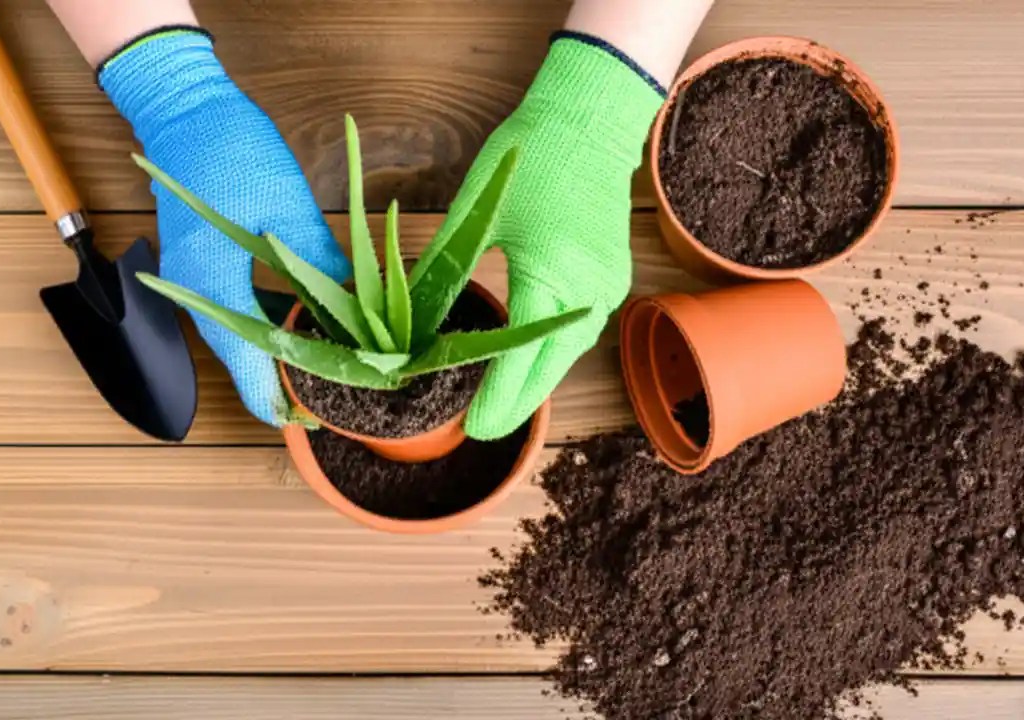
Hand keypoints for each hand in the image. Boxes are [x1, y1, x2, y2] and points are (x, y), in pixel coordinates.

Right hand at [101, 30, 349, 425]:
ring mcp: (192, 278)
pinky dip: (265, 322)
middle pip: (240, 363)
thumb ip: (319, 260)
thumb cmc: (231, 150)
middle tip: (330, 395)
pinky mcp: (199, 262)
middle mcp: (195, 293)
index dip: (280, 403)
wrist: (182, 107)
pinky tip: (299, 320)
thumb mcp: (288, 207)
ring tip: (321, 367)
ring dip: (275, 354)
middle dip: (283, 383)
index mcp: (213, 288)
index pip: (247, 371)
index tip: (311, 421)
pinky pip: (233, 308)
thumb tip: (355, 299)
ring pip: (237, 336)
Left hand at [428, 35, 666, 439]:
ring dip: (536, 382)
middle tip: (482, 432)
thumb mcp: (475, 210)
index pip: (519, 358)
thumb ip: (445, 264)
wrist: (592, 118)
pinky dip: (552, 354)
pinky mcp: (612, 280)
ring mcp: (605, 288)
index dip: (496, 401)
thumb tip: (411, 305)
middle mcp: (584, 292)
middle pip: (549, 371)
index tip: (474, 430)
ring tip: (501, 405)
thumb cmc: (530, 156)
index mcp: (548, 275)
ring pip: (568, 355)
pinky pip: (579, 332)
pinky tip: (530, 364)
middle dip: (517, 406)